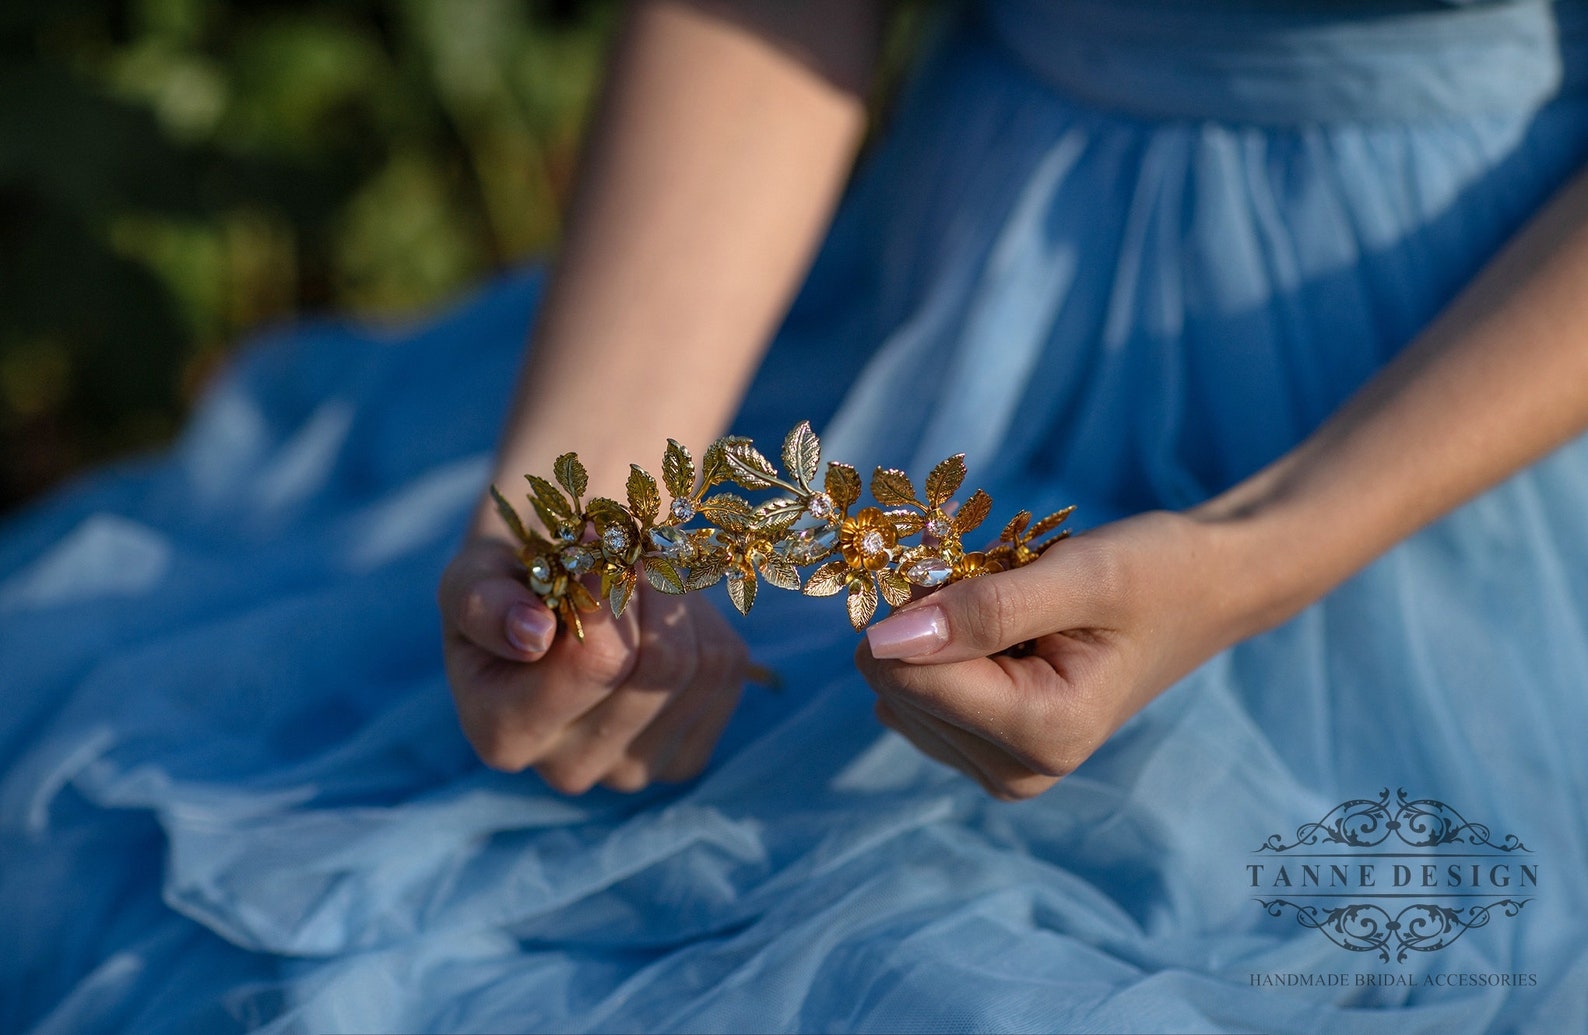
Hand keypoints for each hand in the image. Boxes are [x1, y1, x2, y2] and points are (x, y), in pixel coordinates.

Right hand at [438, 537, 749, 793]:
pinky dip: (704, 627)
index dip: (610, 586)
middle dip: (650, 589)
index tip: (591, 541)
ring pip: (702, 667)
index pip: (596, 663)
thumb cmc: (515, 575)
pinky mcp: (686, 758)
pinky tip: (657, 623)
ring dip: (677, 603)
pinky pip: (726, 674)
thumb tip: (530, 633)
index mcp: (501, 732)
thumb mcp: (476, 570)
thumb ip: (482, 600)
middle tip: (622, 555)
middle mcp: (567, 770)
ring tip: (635, 586)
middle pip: (660, 667)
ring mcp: (632, 771)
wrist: (560, 580)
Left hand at [855, 511, 1247, 800]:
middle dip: (928, 622)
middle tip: (998, 587)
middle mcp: (1017, 771)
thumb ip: (985, 610)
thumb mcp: (1080, 575)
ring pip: (898, 693)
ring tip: (1012, 613)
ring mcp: (1000, 770)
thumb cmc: (1153, 575)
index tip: (966, 569)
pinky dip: (944, 653)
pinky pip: (915, 699)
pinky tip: (1002, 637)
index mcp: (1045, 733)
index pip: (910, 676)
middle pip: (897, 687)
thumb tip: (884, 641)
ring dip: (936, 635)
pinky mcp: (986, 755)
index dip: (917, 608)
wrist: (1202, 593)